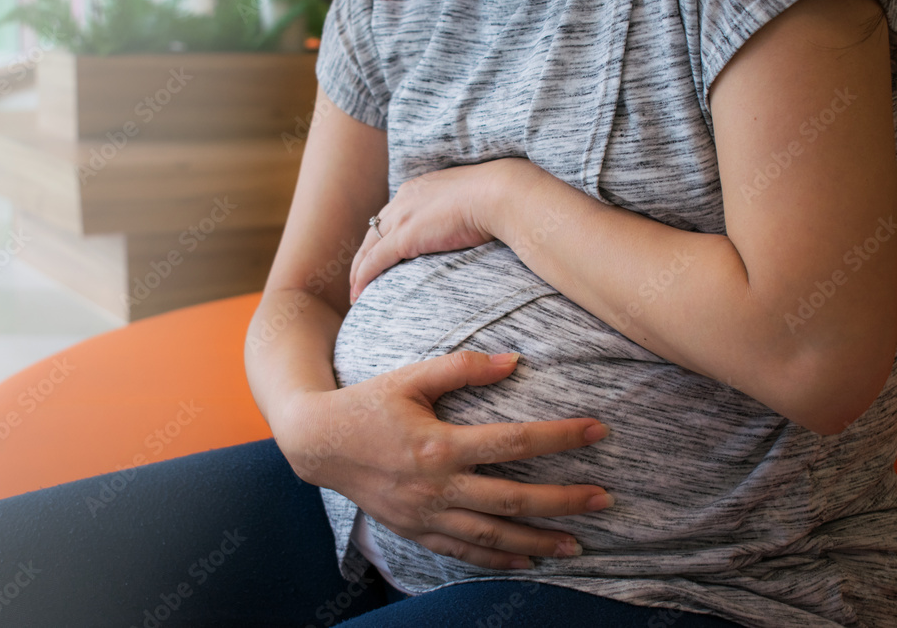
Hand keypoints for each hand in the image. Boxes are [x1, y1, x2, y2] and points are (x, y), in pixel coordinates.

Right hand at [276, 350, 613, 569]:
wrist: (317, 443)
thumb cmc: (367, 404)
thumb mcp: (410, 376)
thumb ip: (462, 367)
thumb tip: (514, 361)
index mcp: (438, 444)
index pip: (513, 442)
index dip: (560, 437)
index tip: (598, 431)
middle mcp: (435, 487)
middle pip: (512, 499)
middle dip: (563, 501)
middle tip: (606, 499)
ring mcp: (424, 516)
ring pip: (492, 535)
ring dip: (538, 540)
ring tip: (578, 545)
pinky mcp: (414, 531)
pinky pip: (462, 553)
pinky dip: (496, 559)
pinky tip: (525, 561)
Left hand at [349, 160, 509, 301]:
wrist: (500, 194)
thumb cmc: (497, 198)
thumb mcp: (470, 202)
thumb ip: (458, 213)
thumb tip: (468, 228)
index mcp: (418, 188)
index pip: (392, 215)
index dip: (383, 237)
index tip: (380, 255)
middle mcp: (403, 199)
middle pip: (374, 231)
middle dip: (364, 255)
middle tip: (359, 277)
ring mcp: (402, 217)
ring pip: (369, 247)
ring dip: (359, 271)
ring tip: (356, 292)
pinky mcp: (404, 236)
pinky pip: (374, 261)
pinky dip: (363, 278)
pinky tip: (358, 294)